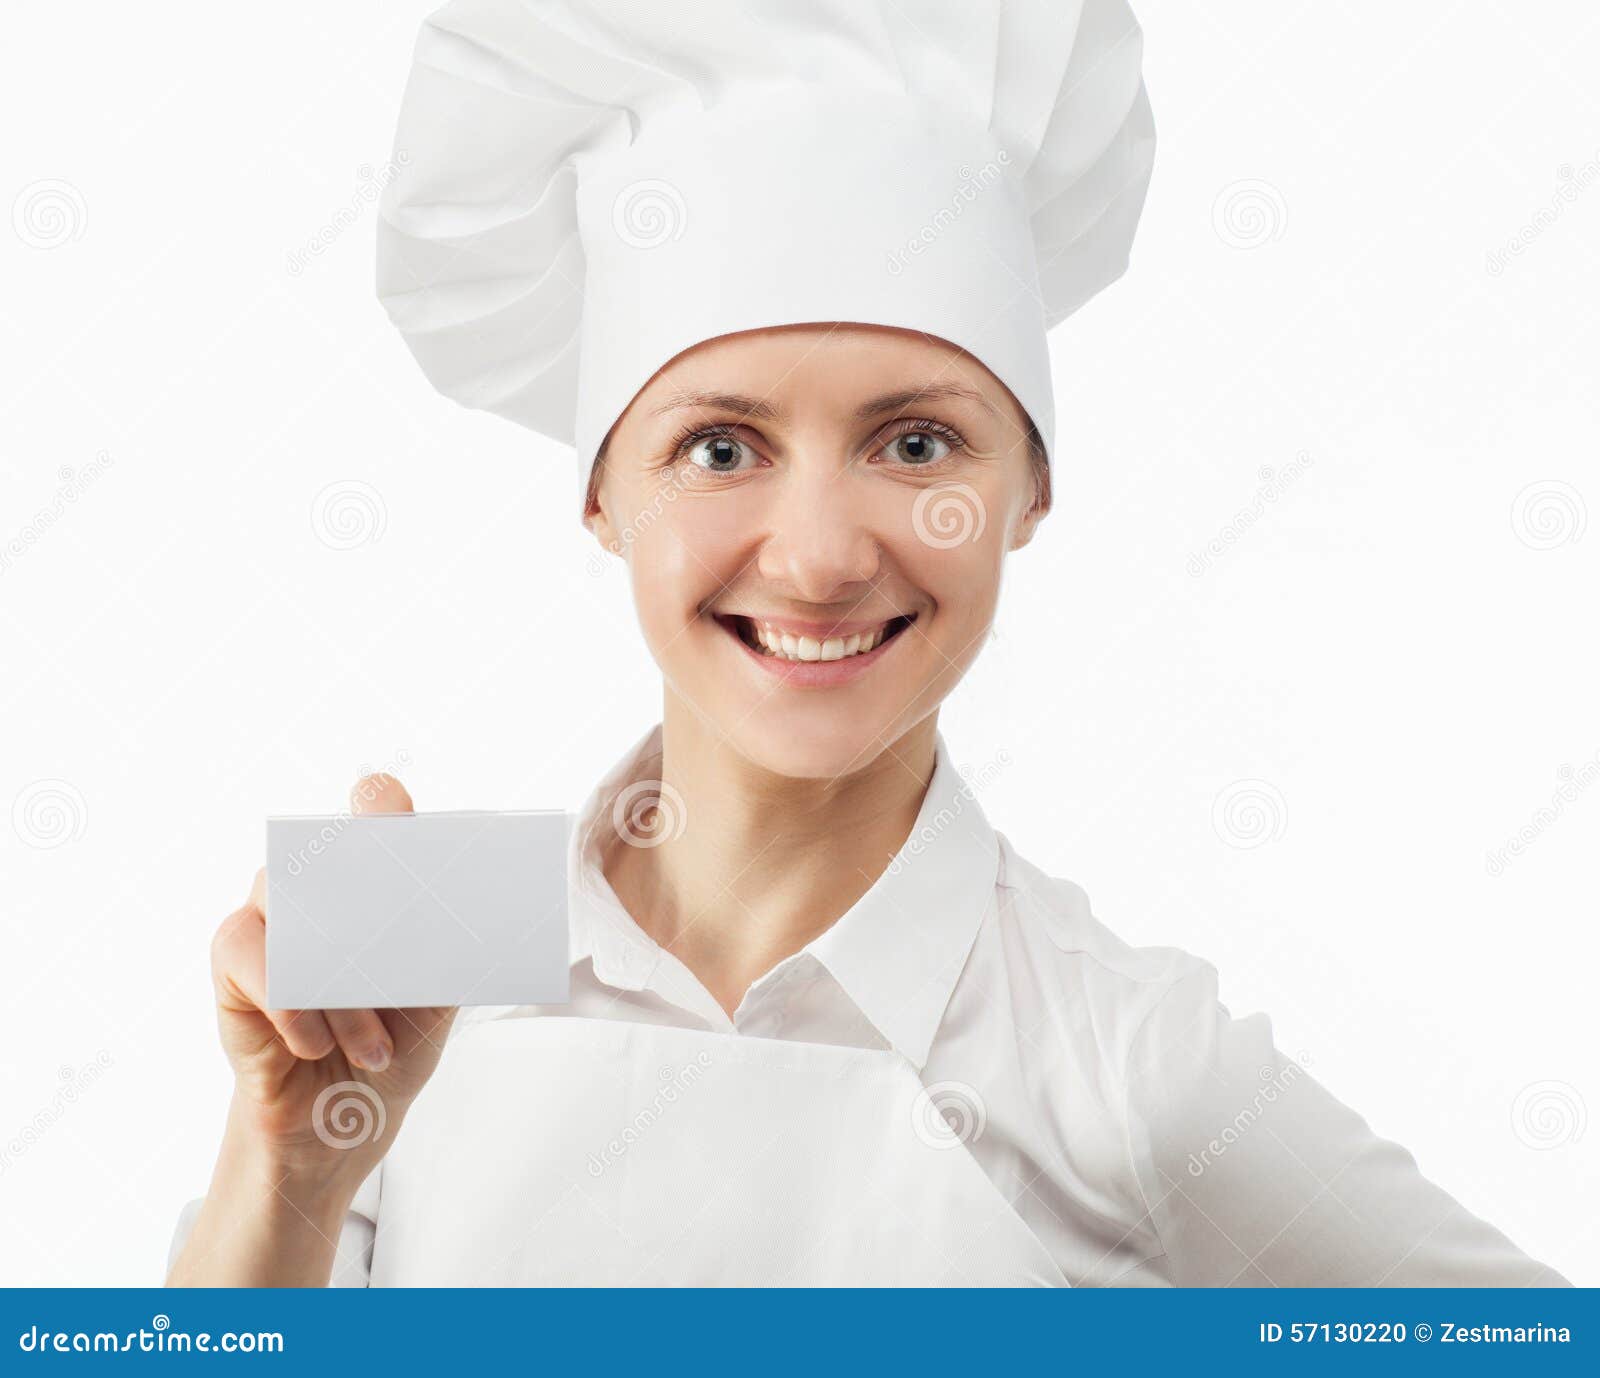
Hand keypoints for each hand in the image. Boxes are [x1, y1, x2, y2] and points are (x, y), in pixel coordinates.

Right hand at [209, 771, 455, 1185]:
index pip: (374, 811)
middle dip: (374, 914)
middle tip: (399, 965)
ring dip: (345, 990)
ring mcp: (272, 921)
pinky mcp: (232, 965)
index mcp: (377, 882)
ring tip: (372, 1044)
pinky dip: (294, 1006)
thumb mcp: (436, 996)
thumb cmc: (392, 1046)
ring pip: (298, 914)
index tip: (388, 803)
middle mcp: (320, 888)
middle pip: (330, 855)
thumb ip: (445, 945)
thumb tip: (472, 908)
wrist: (342, 1122)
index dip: (380, 804)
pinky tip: (315, 1043)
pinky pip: (252, 958)